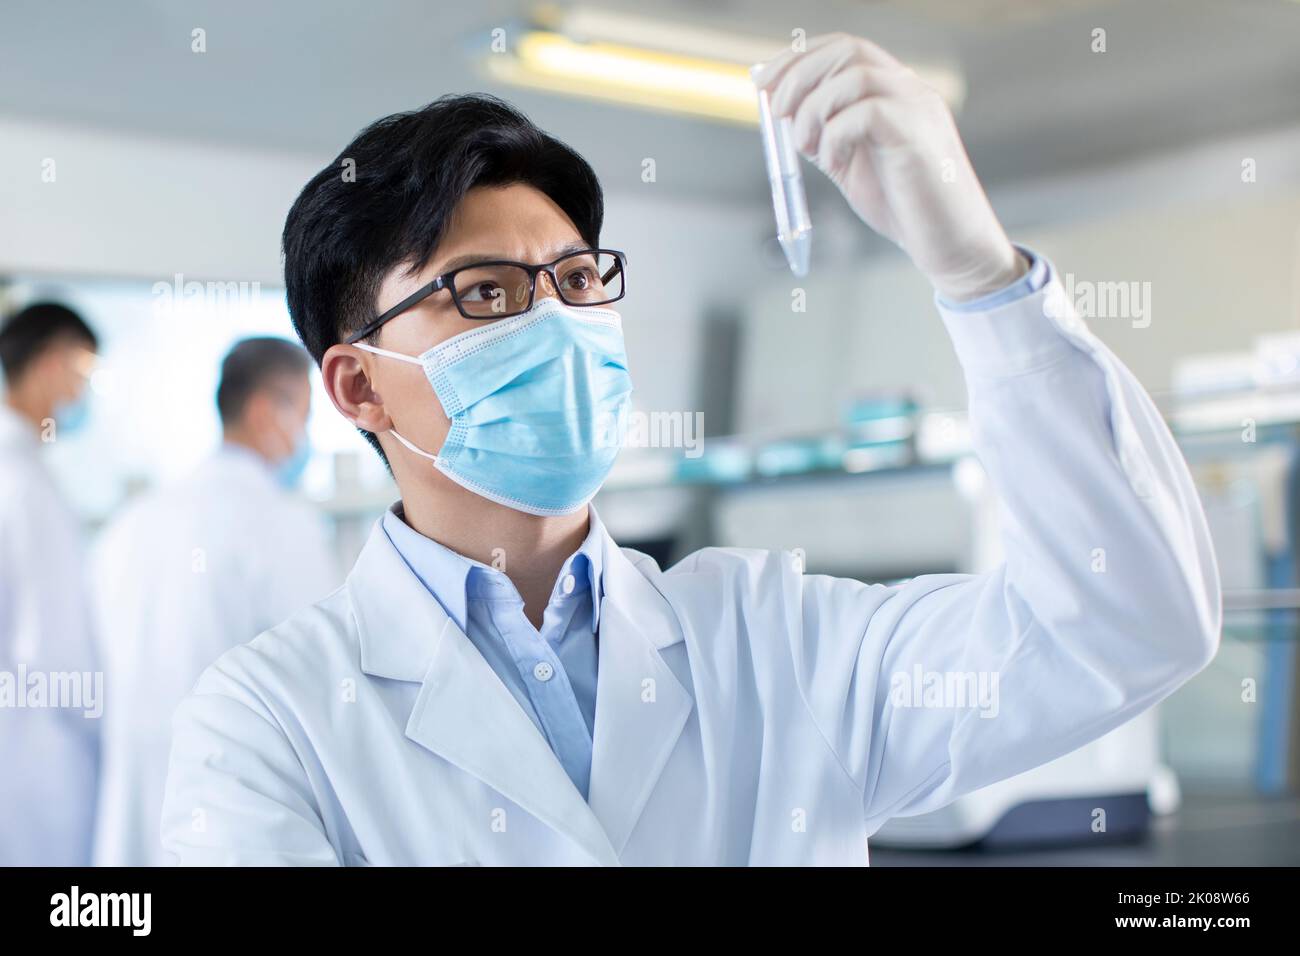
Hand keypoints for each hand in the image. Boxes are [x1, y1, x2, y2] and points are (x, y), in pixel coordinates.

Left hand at [752, 33, 1025, 301]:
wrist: (948, 244)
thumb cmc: (903, 206)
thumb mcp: (849, 163)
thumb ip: (822, 134)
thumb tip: (779, 112)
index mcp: (893, 91)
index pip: (844, 48)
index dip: (798, 58)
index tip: (762, 81)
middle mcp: (909, 89)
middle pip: (847, 50)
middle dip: (799, 76)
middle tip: (777, 113)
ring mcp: (917, 107)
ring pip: (854, 75)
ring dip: (814, 109)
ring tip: (807, 147)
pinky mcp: (917, 134)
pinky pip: (865, 112)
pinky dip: (835, 135)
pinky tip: (835, 163)